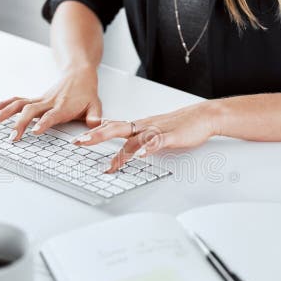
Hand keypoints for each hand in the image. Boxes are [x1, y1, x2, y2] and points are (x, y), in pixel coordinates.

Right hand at [0, 66, 102, 139]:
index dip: (43, 123)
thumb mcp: (95, 105)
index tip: (35, 131)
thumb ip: (94, 116)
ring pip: (20, 104)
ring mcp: (40, 100)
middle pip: (31, 111)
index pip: (51, 116)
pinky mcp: (35, 99)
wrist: (79, 74)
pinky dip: (5, 104)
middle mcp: (49, 103)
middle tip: (12, 136)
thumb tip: (94, 124)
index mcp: (63, 106)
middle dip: (19, 123)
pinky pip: (18, 101)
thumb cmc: (86, 92)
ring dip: (6, 112)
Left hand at [72, 101, 219, 171]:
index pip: (111, 127)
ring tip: (109, 163)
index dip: (93, 132)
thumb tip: (120, 143)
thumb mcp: (151, 130)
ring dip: (120, 152)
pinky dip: (147, 149)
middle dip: (96, 136)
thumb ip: (135, 136)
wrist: (202, 116)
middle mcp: (143, 126)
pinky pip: (157, 143)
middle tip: (80, 142)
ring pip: (134, 139)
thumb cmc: (178, 124)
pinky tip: (140, 156)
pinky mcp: (170, 136)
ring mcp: (156, 131)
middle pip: (115, 129)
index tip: (78, 139)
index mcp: (138, 125)